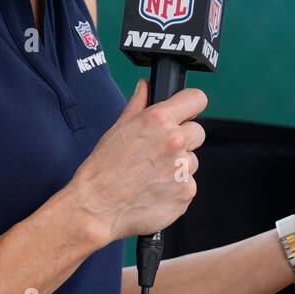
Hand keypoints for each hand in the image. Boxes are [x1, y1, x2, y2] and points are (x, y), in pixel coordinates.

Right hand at [66, 78, 206, 244]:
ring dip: (178, 166)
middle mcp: (175, 141)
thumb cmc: (103, 169)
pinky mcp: (186, 193)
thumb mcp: (118, 128)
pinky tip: (154, 190)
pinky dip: (175, 188)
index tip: (185, 113)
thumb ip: (138, 104)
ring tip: (151, 175)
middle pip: (197, 132)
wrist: (96, 207)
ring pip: (192, 161)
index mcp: (159, 120)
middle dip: (183, 139)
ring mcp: (183, 168)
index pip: (197, 99)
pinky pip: (188, 185)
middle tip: (158, 152)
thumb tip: (146, 86)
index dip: (190, 105)